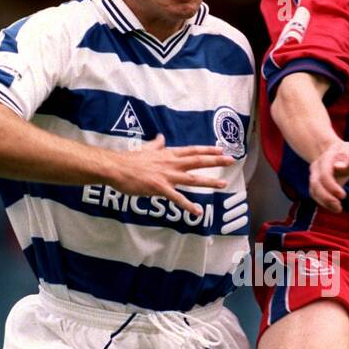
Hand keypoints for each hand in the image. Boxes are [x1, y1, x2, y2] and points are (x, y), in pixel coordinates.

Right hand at [108, 135, 231, 217]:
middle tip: (232, 160)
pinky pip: (177, 198)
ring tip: (223, 185)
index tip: (221, 149)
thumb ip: (156, 144)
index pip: (192, 150)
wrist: (116, 167)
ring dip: (209, 182)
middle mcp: (171, 163)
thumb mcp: (146, 148)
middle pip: (198, 161)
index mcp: (168, 154)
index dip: (208, 149)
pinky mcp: (160, 188)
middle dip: (216, 160)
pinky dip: (188, 206)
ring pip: (192, 179)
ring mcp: (167, 175)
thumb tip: (160, 136)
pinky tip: (198, 212)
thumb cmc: (129, 160)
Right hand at [308, 140, 348, 211]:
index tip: (343, 195)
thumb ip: (347, 155)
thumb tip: (338, 166)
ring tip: (338, 209)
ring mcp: (314, 175)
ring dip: (325, 202)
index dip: (331, 186)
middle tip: (339, 207)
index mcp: (327, 157)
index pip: (324, 174)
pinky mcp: (315, 183)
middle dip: (326, 198)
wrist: (334, 151)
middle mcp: (317, 166)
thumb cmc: (347, 152)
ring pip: (314, 191)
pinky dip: (324, 203)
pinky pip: (315, 195)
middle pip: (316, 184)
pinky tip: (334, 207)